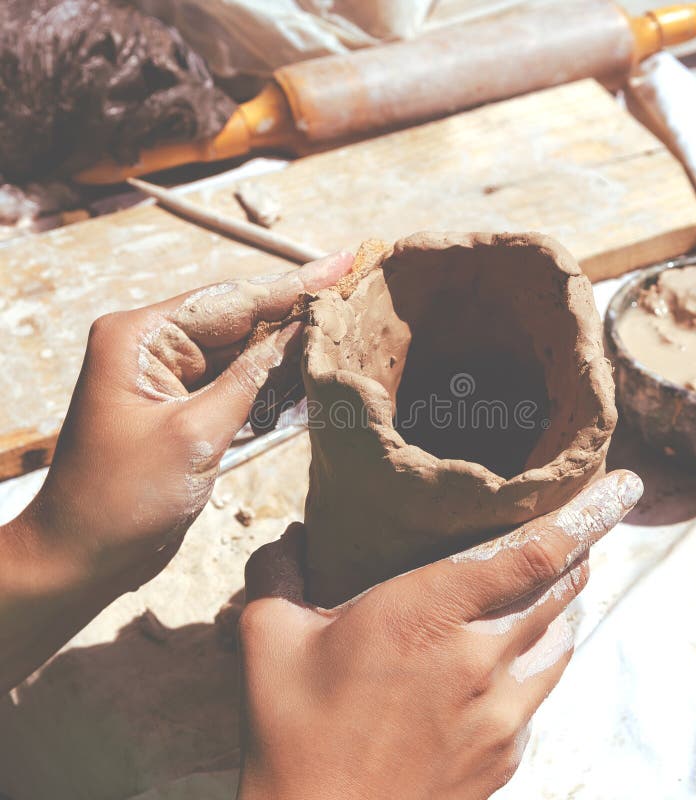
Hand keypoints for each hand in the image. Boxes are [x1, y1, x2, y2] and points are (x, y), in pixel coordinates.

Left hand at [0, 251, 351, 690]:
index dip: (291, 286)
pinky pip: (239, 388)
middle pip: (241, 322)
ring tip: (343, 329)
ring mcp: (172, 380)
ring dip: (290, 352)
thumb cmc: (123, 497)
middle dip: (295, 315)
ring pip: (245, 355)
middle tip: (352, 292)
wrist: (82, 557)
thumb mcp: (195, 435)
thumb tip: (296, 335)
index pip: (230, 301)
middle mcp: (155, 348)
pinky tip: (312, 371)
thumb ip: (250, 381)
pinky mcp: (186, 410)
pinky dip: (273, 386)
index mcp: (142, 337)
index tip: (340, 264)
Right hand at [237, 470, 641, 799]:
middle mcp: (479, 659)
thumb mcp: (268, 640)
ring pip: (558, 646)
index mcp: (427, 615)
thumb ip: (279, 573)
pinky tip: (516, 666)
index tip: (620, 489)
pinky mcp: (504, 756)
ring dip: (563, 613)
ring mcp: (500, 714)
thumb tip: (291, 539)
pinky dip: (539, 666)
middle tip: (584, 538)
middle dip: (578, 559)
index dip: (582, 518)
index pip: (529, 555)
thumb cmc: (293, 734)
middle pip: (558, 595)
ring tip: (559, 593)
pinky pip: (537, 695)